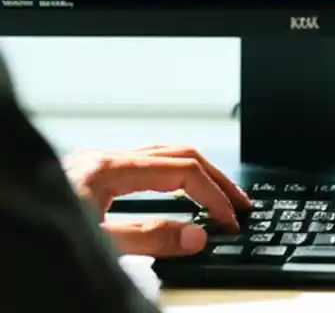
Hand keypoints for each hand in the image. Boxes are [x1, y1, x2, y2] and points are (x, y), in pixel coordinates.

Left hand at [62, 145, 249, 257]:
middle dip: (214, 178)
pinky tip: (178, 196)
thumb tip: (195, 235)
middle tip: (239, 204)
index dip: (212, 196)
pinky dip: (172, 179)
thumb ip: (148, 238)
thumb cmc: (32, 234)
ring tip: (218, 198)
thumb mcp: (95, 242)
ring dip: (196, 176)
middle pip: (178, 154)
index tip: (229, 221)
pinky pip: (144, 166)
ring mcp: (97, 164)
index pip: (180, 171)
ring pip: (162, 156)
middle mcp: (104, 158)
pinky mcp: (91, 176)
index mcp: (108, 167)